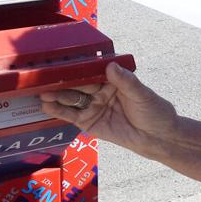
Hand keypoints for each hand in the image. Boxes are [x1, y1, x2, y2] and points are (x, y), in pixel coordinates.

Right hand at [39, 62, 178, 153]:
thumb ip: (125, 81)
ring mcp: (93, 107)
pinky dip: (59, 111)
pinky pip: (72, 116)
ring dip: (56, 97)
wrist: (158, 139)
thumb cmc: (154, 112)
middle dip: (61, 82)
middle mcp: (100, 91)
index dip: (76, 68)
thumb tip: (111, 66)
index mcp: (111, 79)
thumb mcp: (141, 94)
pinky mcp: (89, 123)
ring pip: (72, 100)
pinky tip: (47, 107)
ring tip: (42, 93)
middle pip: (77, 85)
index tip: (60, 62)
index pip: (90, 71)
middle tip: (44, 79)